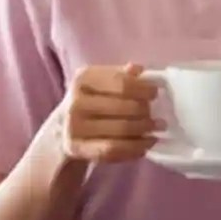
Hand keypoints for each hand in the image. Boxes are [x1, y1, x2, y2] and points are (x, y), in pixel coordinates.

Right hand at [49, 63, 163, 162]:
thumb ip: (121, 76)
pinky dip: (134, 147)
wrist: (62, 129)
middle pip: (123, 107)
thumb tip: (138, 69)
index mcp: (83, 79)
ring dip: (144, 130)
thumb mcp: (101, 82)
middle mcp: (76, 102)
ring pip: (120, 130)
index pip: (121, 83)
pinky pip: (113, 150)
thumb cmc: (90, 100)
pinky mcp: (77, 148)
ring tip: (157, 128)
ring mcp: (74, 127)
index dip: (143, 89)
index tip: (155, 93)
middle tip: (158, 116)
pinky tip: (147, 143)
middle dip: (145, 112)